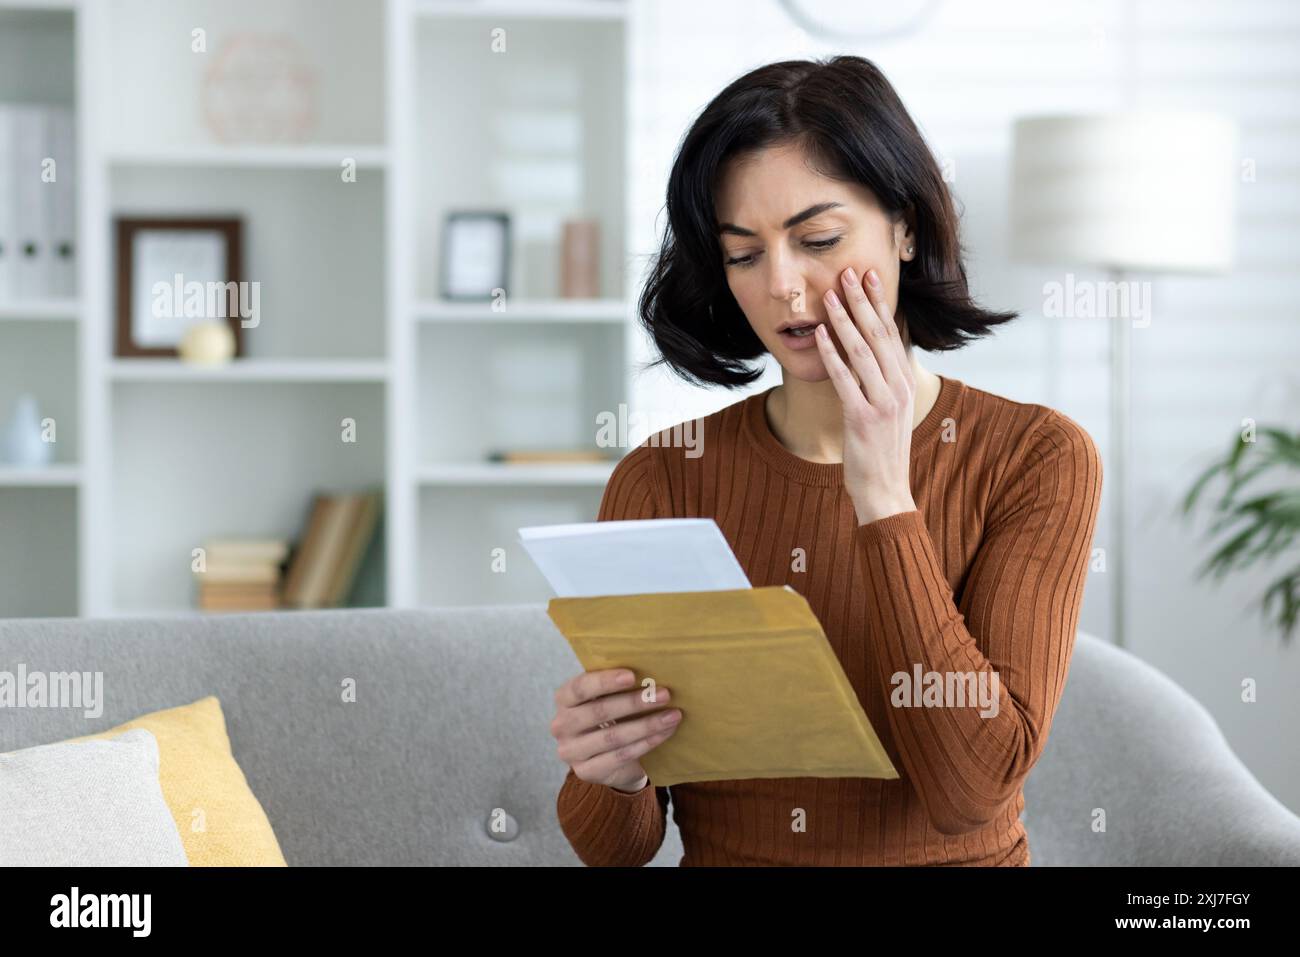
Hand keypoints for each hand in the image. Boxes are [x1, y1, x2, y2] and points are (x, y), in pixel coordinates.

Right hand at [551, 668, 681, 793]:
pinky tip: (664, 734)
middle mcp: (561, 725)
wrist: (608, 758)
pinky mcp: (586, 771)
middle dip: (634, 702)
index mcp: (564, 699)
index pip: (580, 687)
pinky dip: (645, 743)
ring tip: (672, 715)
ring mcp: (570, 751)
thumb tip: (652, 669)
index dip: (605, 681)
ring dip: (646, 725)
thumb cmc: (611, 716)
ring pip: (612, 736)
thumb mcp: (608, 697)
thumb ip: (618, 686)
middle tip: (664, 694)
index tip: (632, 676)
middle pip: (598, 711)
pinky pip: (620, 756)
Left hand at [814, 265, 917, 525]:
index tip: (869, 276)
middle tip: (847, 273)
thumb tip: (875, 349)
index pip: (893, 333)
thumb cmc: (883, 449)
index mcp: (906, 383)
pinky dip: (831, 354)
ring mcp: (883, 403)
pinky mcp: (862, 418)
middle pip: (879, 335)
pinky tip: (819, 336)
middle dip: (862, 301)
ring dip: (844, 320)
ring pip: (862, 352)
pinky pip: (844, 379)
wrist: (886, 489)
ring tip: (828, 295)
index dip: (880, 303)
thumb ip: (885, 378)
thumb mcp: (892, 408)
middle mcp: (899, 388)